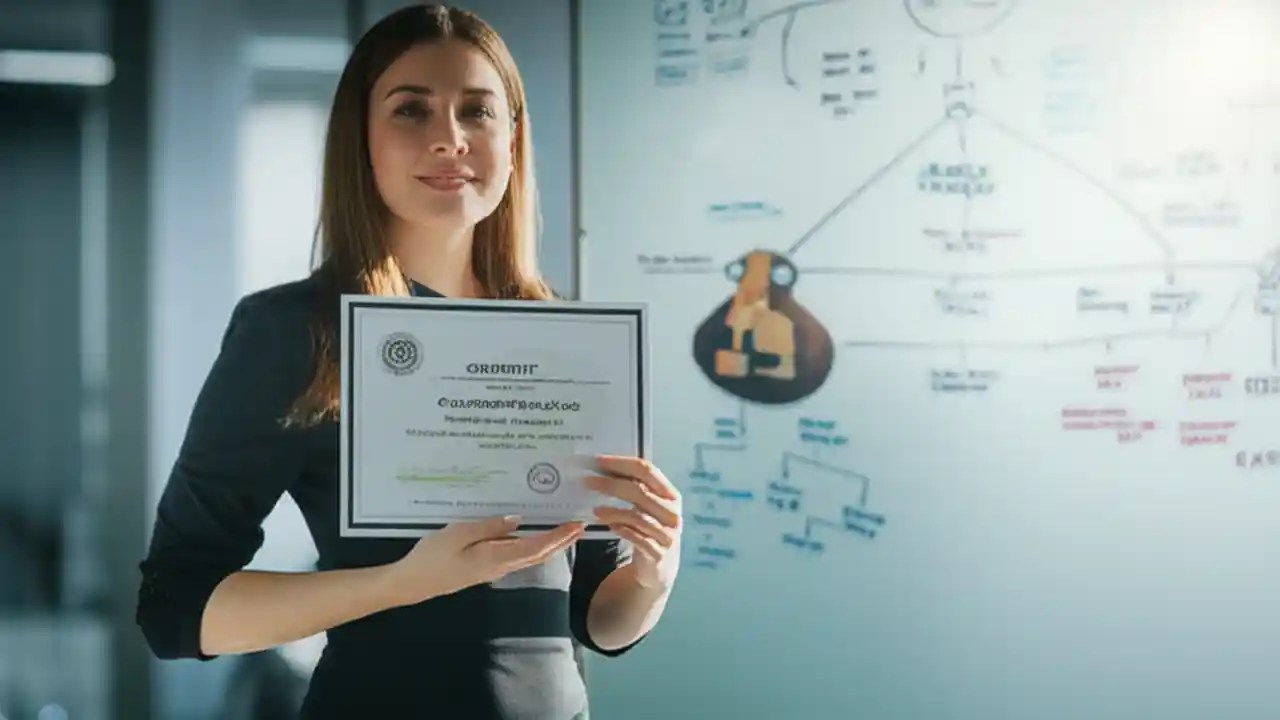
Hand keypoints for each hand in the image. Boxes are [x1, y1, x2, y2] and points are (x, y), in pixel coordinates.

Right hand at [381, 515, 584, 607]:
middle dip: (561, 541)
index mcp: (497, 557)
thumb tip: (516, 521)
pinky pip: (516, 555)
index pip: (536, 546)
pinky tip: (529, 533)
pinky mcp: (485, 567)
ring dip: (548, 543)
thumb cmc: (432, 557)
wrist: (413, 583)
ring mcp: (493, 569)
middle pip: (538, 554)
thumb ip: (489, 527)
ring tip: (561, 527)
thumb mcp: (458, 533)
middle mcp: (501, 566)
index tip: (576, 525)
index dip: (559, 536)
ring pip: (529, 555)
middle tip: (579, 525)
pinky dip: (531, 545)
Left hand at [586, 455, 682, 589]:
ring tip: (594, 509)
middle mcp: (672, 512)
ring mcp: (667, 534)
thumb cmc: (650, 529)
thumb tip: (603, 468)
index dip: (621, 463)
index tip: (597, 461)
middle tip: (587, 482)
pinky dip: (621, 529)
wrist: (660, 567)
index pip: (647, 470)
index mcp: (671, 494)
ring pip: (637, 516)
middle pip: (640, 491)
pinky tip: (608, 525)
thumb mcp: (649, 508)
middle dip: (610, 484)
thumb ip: (635, 489)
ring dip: (613, 511)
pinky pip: (637, 538)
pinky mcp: (658, 554)